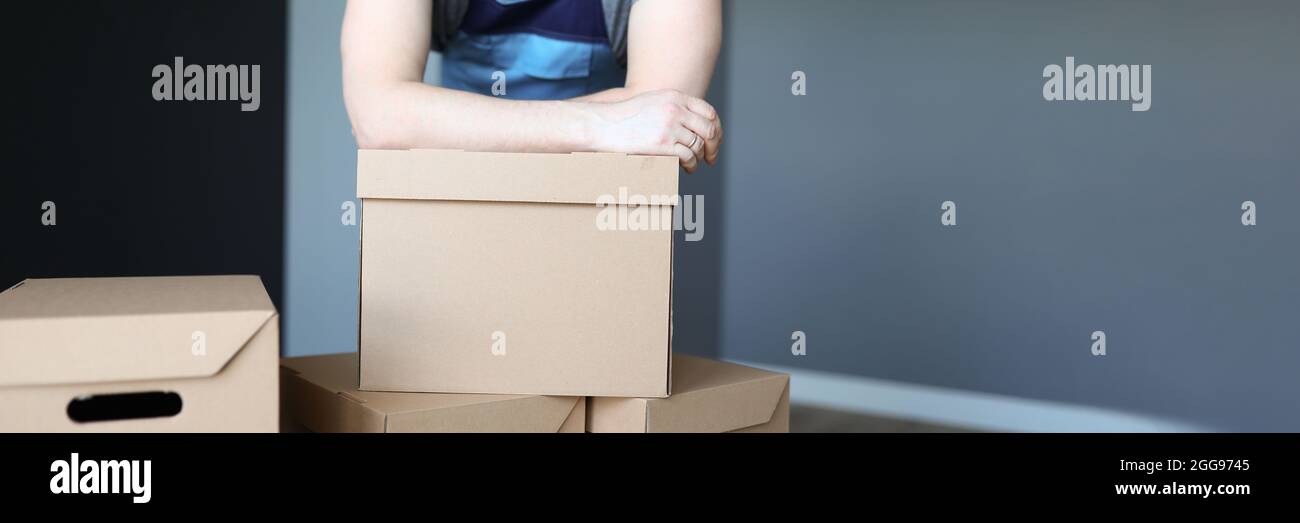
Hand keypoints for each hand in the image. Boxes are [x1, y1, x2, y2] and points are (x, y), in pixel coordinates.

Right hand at [586, 89, 721, 172]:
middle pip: (708, 129)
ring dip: (700, 158)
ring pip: (699, 145)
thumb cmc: (626, 117)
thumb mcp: (654, 102)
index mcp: (675, 97)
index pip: (709, 111)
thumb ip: (675, 106)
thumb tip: (695, 122)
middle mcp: (676, 109)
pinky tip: (687, 168)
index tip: (714, 139)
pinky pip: (688, 156)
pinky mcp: (663, 144)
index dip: (716, 128)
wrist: (604, 125)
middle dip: (714, 146)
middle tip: (712, 157)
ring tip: (694, 164)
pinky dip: (691, 164)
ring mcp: (670, 126)